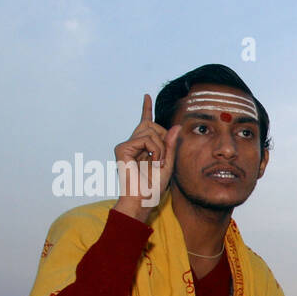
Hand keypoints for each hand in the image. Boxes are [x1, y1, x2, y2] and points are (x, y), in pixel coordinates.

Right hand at [114, 94, 179, 221]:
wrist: (143, 199)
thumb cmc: (154, 187)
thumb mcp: (169, 164)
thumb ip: (171, 146)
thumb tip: (175, 126)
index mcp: (142, 147)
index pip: (145, 123)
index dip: (146, 109)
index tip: (146, 95)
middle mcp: (132, 144)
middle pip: (152, 125)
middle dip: (164, 139)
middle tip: (162, 159)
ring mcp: (125, 146)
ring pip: (150, 131)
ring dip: (161, 148)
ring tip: (156, 164)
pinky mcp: (121, 148)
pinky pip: (146, 139)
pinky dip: (154, 150)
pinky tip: (151, 162)